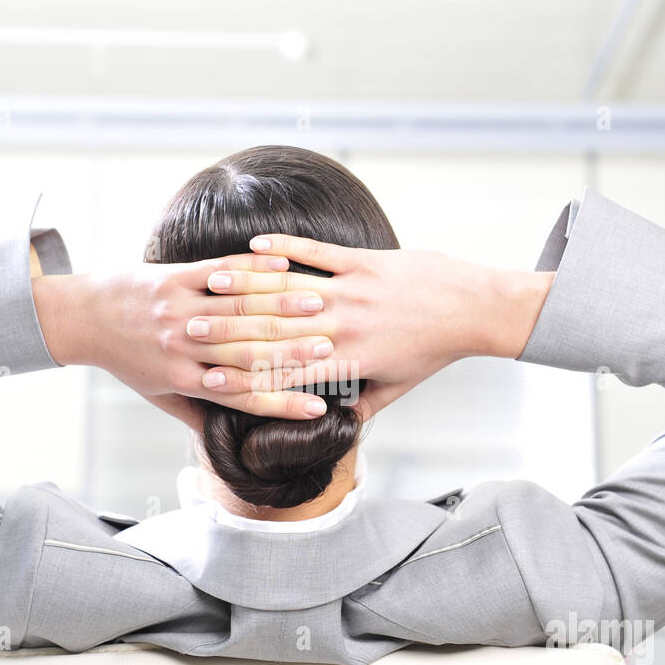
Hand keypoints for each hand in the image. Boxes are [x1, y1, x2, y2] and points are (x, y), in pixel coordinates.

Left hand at [32, 253, 336, 427]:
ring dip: (285, 306)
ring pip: (241, 310)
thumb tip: (232, 437)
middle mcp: (183, 348)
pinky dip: (254, 268)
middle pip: (250, 353)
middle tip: (335, 350)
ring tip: (321, 305)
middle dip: (295, 352)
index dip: (284, 404)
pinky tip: (284, 265)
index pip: (245, 396)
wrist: (83, 317)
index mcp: (185, 381)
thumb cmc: (125, 359)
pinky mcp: (173, 278)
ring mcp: (178, 310)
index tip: (322, 410)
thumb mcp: (157, 395)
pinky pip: (220, 271)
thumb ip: (196, 413)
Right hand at [184, 237, 555, 418]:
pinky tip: (256, 243)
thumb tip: (332, 421)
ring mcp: (354, 291)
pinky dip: (285, 247)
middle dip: (233, 330)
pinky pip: (316, 251)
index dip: (247, 373)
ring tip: (210, 285)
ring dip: (247, 285)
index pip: (289, 371)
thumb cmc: (433, 351)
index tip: (210, 375)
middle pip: (279, 330)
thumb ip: (361, 404)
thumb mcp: (397, 387)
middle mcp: (347, 327)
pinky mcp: (363, 262)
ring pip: (290, 289)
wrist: (472, 307)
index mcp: (352, 362)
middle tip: (193, 327)